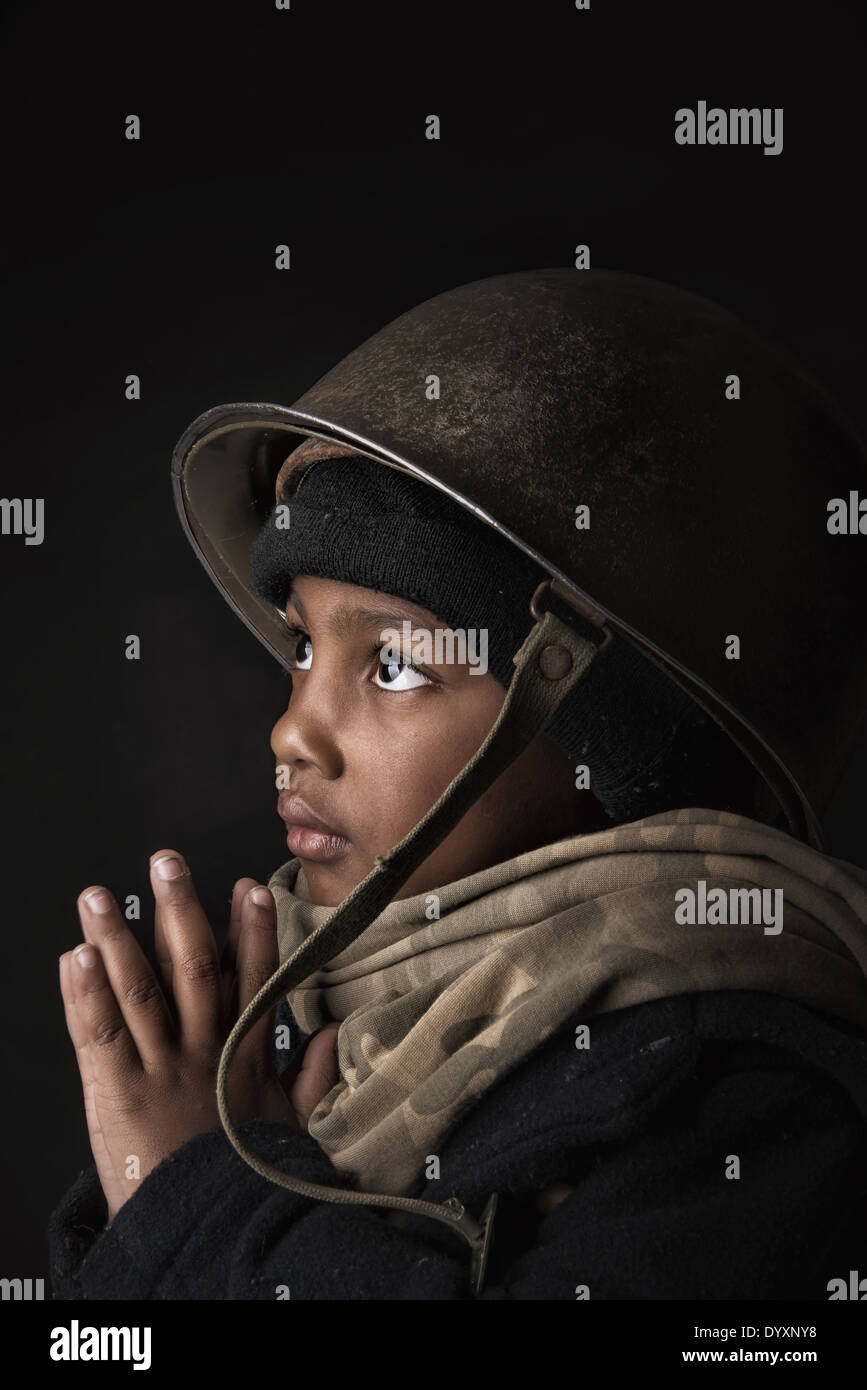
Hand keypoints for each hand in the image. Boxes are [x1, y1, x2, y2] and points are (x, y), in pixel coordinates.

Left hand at [59, 849, 340, 1224]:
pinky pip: (99, 1033)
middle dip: (179, 909)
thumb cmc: (246, 1178)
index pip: (251, 977)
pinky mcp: (118, 1091)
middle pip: (191, 966)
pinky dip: (85, 993)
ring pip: (137, 989)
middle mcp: (202, 1049)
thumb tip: (331, 1032)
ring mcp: (159, 1066)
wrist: (210, 1229)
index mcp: (244, 1055)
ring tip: (96, 896)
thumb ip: (311, 1075)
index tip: (249, 887)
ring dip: (117, 937)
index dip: (252, 930)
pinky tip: (75, 956)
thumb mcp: (289, 1126)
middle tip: (166, 861)